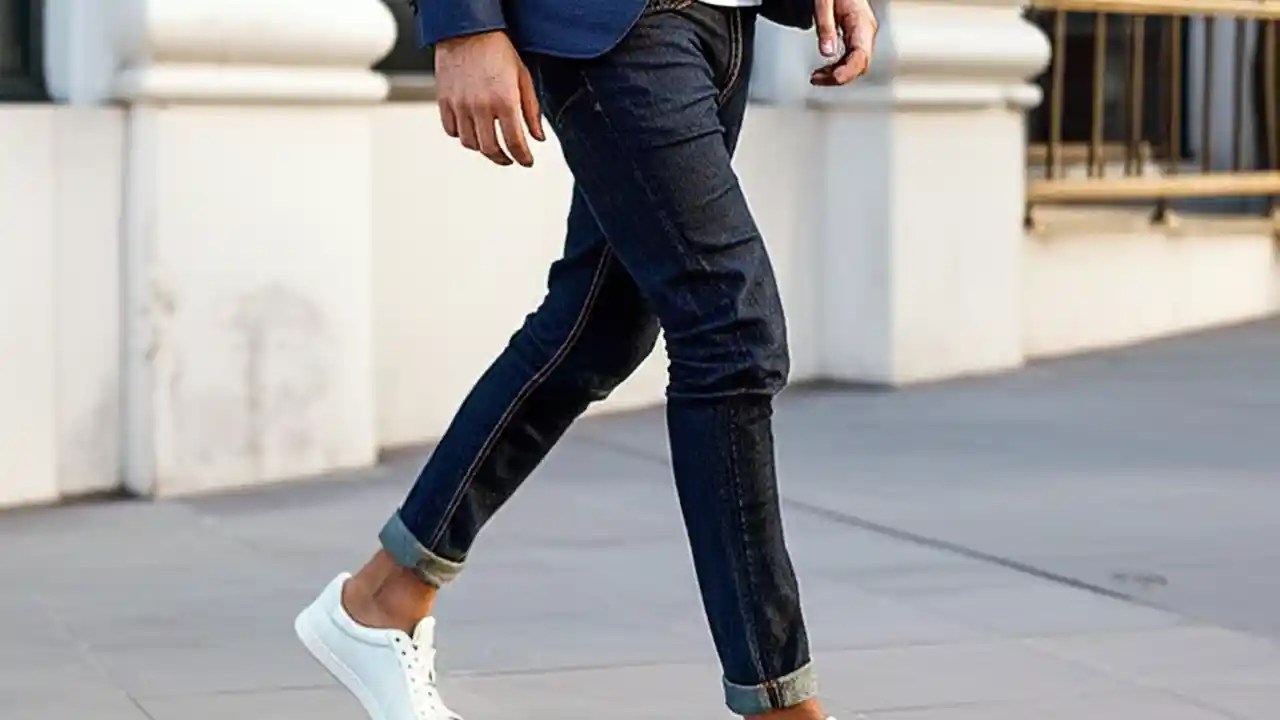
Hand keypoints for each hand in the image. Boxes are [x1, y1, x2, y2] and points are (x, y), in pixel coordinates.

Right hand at [435, 31, 544, 166]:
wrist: (467, 30)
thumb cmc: (497, 49)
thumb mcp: (523, 78)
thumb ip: (531, 111)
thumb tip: (538, 137)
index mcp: (505, 100)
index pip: (515, 143)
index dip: (523, 158)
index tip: (526, 161)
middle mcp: (481, 106)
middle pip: (491, 149)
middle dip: (503, 158)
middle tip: (509, 158)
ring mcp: (460, 105)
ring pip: (470, 143)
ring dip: (483, 148)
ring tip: (491, 144)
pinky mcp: (444, 101)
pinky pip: (451, 130)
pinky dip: (462, 135)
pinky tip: (471, 130)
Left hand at [811, 0, 877, 85]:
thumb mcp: (823, 3)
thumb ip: (825, 26)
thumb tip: (827, 53)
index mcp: (861, 22)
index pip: (860, 57)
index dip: (847, 73)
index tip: (830, 79)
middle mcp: (866, 30)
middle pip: (860, 65)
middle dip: (839, 76)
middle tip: (815, 78)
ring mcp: (863, 34)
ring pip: (857, 64)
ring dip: (838, 74)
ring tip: (817, 77)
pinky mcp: (856, 35)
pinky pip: (852, 58)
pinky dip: (838, 67)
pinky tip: (824, 70)